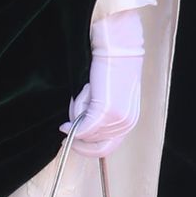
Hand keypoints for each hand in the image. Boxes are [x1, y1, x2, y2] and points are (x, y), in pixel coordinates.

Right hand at [65, 9, 144, 158]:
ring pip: (86, 132)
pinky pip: (82, 123)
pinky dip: (77, 109)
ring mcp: (117, 120)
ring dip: (78, 112)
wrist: (119, 47)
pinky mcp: (105, 112)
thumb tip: (77, 129)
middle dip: (78, 135)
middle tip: (65, 127)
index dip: (86, 148)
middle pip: (94, 144)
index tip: (71, 141)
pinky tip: (81, 93)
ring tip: (85, 91)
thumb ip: (98, 117)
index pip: (107, 148)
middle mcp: (126, 124)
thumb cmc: (112, 67)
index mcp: (130, 122)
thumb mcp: (108, 98)